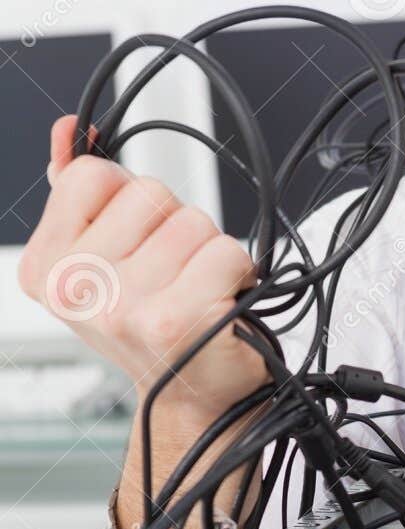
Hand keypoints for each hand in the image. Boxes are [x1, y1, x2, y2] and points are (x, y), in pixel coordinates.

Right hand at [18, 116, 269, 423]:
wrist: (190, 398)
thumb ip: (79, 191)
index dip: (129, 200)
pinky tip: (217, 306)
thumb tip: (67, 130)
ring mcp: (122, 307)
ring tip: (194, 292)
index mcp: (44, 268)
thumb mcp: (99, 256)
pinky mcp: (177, 321)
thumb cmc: (150, 326)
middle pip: (150, 194)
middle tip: (170, 277)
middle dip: (174, 225)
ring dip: (208, 252)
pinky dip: (236, 273)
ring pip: (193, 222)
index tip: (135, 244)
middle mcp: (75, 289)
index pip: (93, 175)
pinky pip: (227, 251)